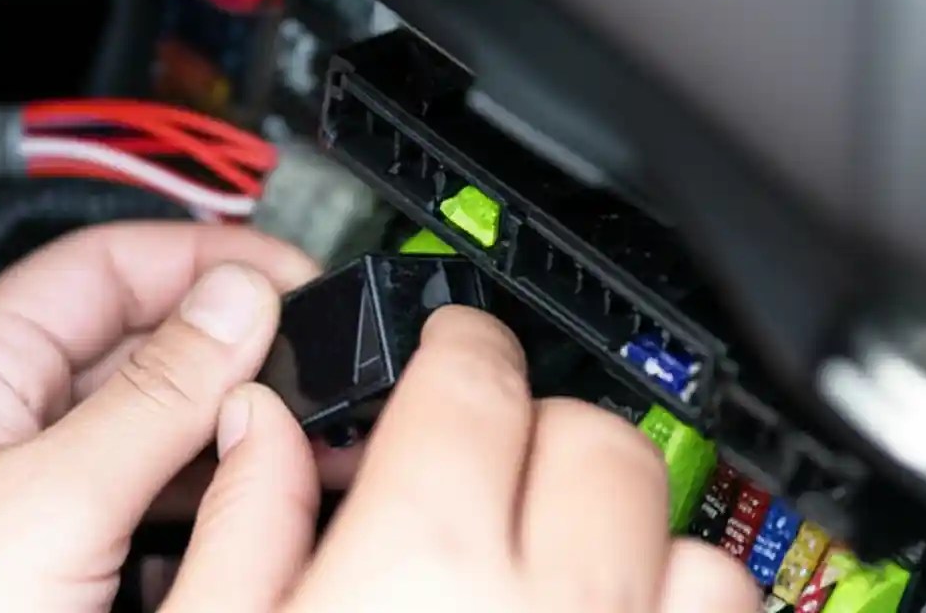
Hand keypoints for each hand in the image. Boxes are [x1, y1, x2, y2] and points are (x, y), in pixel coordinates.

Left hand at [0, 222, 321, 610]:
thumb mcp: (50, 503)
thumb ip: (155, 397)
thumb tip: (239, 300)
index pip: (103, 265)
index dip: (204, 258)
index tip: (293, 279)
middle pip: (136, 342)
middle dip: (232, 344)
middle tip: (317, 363)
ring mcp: (25, 492)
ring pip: (150, 422)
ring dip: (231, 419)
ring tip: (308, 431)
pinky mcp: (52, 554)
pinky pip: (145, 493)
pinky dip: (206, 486)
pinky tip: (254, 493)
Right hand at [158, 307, 760, 612]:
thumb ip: (238, 520)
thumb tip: (256, 420)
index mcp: (420, 564)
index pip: (473, 381)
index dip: (459, 339)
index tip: (450, 348)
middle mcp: (547, 611)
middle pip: (593, 439)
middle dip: (540, 421)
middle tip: (486, 456)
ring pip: (687, 539)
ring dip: (627, 522)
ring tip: (557, 549)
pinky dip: (680, 598)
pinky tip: (615, 612)